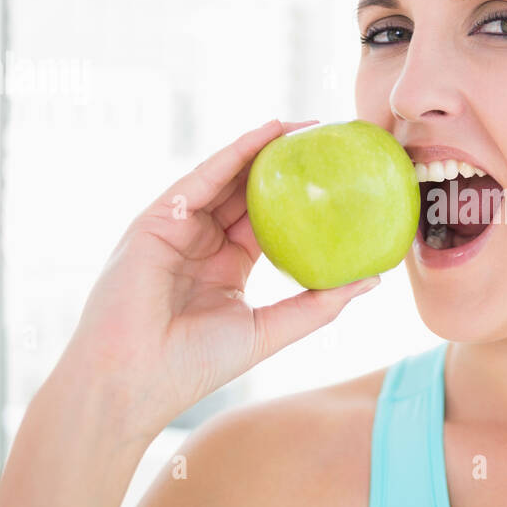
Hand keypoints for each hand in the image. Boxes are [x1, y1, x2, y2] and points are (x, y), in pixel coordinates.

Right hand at [54, 119, 379, 444]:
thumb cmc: (193, 366)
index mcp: (227, 266)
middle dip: (285, 163)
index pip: (269, 219)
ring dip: (264, 147)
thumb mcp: (269, 330)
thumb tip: (373, 279)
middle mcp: (202, 241)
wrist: (133, 380)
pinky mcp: (156, 219)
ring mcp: (177, 228)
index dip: (301, 197)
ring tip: (305, 127)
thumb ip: (318, 304)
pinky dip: (234, 153)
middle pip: (248, 191)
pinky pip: (202, 178)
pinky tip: (267, 134)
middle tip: (328, 139)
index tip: (339, 177)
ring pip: (226, 177)